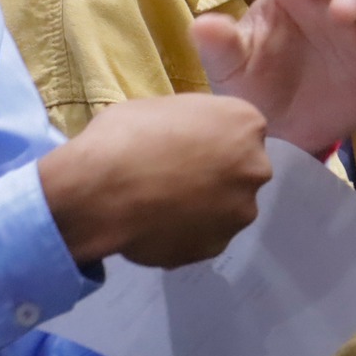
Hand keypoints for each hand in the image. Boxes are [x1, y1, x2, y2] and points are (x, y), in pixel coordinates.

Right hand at [40, 93, 271, 267]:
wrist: (102, 191)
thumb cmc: (127, 135)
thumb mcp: (159, 109)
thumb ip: (186, 126)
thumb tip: (182, 139)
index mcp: (244, 124)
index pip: (240, 130)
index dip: (212, 138)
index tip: (187, 145)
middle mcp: (254, 168)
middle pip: (241, 170)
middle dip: (216, 174)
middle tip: (175, 176)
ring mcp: (239, 212)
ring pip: (226, 208)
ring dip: (203, 207)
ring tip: (161, 206)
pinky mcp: (217, 247)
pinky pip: (204, 237)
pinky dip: (186, 234)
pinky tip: (155, 226)